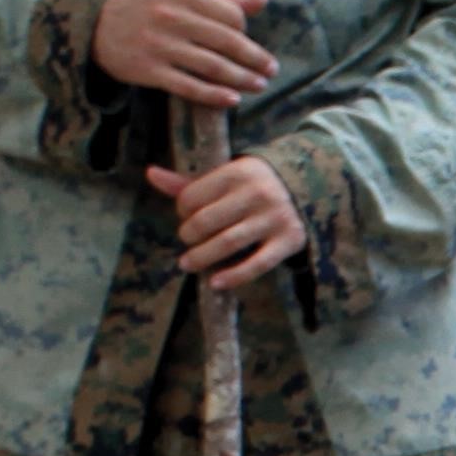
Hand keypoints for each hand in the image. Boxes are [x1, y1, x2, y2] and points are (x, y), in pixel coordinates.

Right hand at [95, 0, 276, 104]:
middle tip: (271, 70)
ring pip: (212, 66)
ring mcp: (159, 45)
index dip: (245, 32)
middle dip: (254, 59)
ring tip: (259, 85)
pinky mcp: (149, 70)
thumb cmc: (148, 7)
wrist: (96, 23)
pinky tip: (233, 99)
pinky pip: (189, 86)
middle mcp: (171, 17)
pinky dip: (214, 95)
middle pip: (227, 42)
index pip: (230, 16)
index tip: (250, 43)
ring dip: (242, 79)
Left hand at [149, 154, 306, 287]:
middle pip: (206, 222)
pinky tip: (216, 283)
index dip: (181, 211)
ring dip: (202, 258)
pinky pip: (258, 264)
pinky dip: (235, 276)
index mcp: (237, 172)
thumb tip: (150, 174)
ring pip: (228, 244)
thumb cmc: (251, 186)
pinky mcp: (289, 240)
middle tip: (188, 241)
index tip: (186, 218)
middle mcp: (257, 193)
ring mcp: (274, 217)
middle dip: (189, 236)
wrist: (305, 190)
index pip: (193, 198)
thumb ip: (188, 182)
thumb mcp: (223, 179)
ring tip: (188, 264)